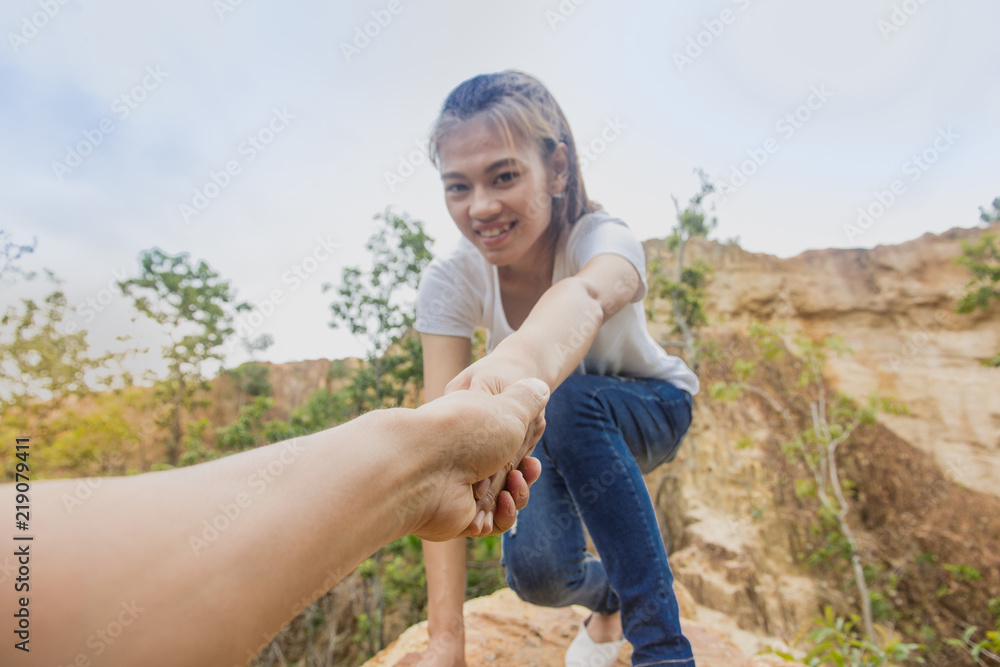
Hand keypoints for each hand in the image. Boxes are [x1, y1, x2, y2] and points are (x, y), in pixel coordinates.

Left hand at [409, 378, 547, 540]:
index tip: (532, 456)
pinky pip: (490, 524)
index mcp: (472, 434)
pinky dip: (503, 517)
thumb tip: (538, 386)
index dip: (524, 454)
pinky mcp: (458, 517)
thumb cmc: (468, 429)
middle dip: (523, 476)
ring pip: (501, 502)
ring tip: (514, 486)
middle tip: (528, 469)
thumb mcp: (508, 406)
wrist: (425, 466)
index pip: (504, 449)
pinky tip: (505, 503)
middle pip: (505, 477)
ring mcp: (461, 490)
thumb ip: (527, 400)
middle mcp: (464, 462)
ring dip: (517, 496)